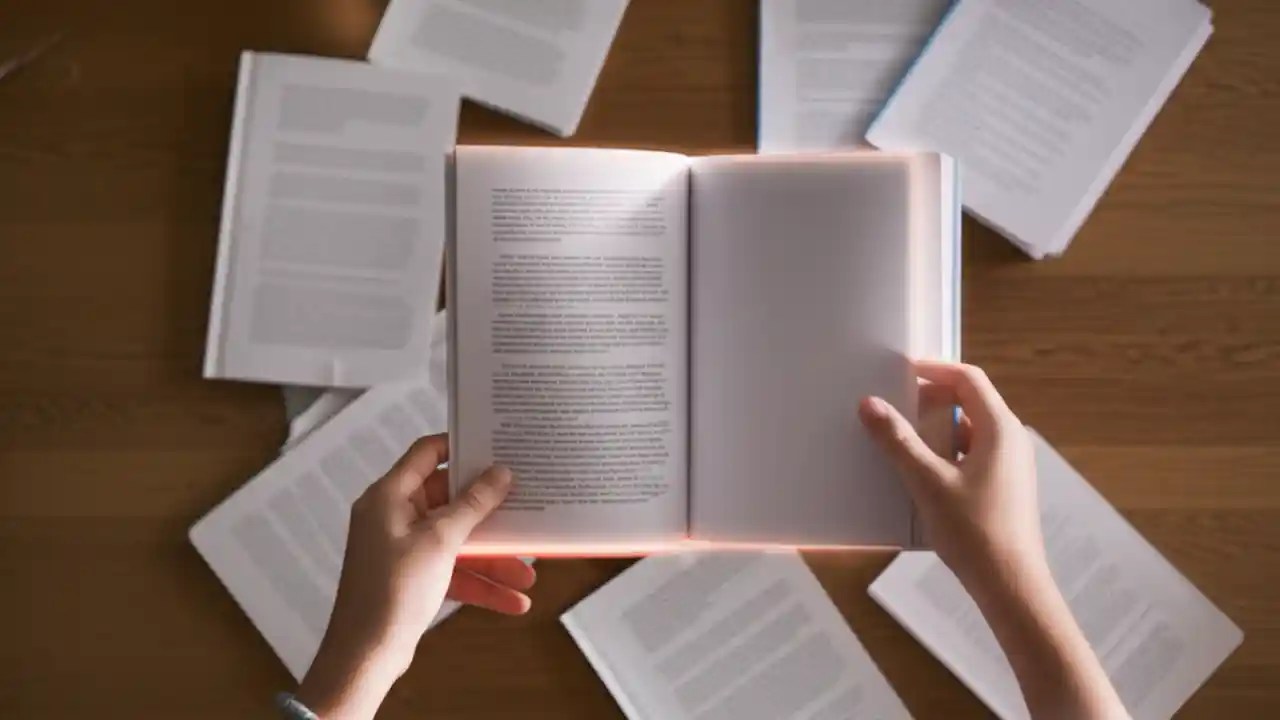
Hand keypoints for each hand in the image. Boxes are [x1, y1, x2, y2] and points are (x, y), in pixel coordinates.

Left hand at [296, 434, 534, 719]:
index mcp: (389, 496)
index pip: (426, 453)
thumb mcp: (440, 541)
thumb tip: (500, 473)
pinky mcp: (413, 577)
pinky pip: (453, 570)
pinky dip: (480, 583)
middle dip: (490, 515)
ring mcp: (403, 548)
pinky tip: (513, 601)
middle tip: (525, 507)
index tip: (495, 448)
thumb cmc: (392, 591)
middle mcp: (393, 516)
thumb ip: (473, 504)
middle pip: (450, 501)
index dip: (460, 446)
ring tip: (528, 574)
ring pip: (458, 541)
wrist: (365, 656)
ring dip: (493, 558)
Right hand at [859, 361, 1042, 584]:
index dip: (935, 370)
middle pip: (969, 403)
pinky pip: (971, 455)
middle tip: (895, 409)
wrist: (1011, 585)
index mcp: (1000, 429)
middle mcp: (1011, 440)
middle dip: (930, 403)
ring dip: (935, 432)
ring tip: (901, 444)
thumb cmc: (974, 531)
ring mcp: (1010, 465)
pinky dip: (945, 455)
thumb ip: (898, 441)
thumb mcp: (927, 482)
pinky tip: (920, 475)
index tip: (902, 372)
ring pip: (968, 432)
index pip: (969, 379)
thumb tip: (870, 404)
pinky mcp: (1003, 487)